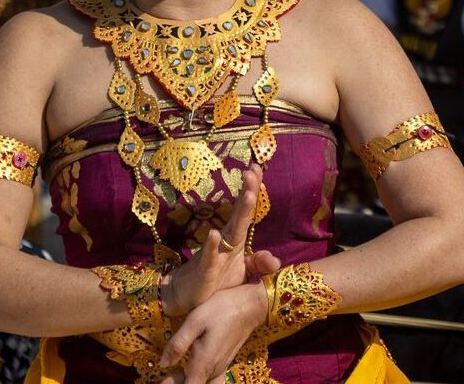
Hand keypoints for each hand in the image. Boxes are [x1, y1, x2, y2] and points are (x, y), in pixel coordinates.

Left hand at [158, 280, 270, 383]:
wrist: (251, 304)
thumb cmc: (222, 308)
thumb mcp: (196, 320)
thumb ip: (178, 343)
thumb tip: (163, 363)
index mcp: (203, 363)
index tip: (163, 379)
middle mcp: (213, 369)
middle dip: (177, 382)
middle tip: (167, 374)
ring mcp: (220, 366)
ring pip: (203, 383)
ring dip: (188, 380)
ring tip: (176, 373)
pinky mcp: (225, 361)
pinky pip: (212, 380)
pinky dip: (201, 379)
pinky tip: (193, 370)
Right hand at [161, 168, 278, 317]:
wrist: (187, 296)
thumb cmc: (217, 280)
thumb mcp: (243, 273)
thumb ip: (259, 264)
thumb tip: (276, 260)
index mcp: (236, 238)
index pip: (247, 211)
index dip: (252, 190)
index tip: (258, 167)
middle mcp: (226, 240)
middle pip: (240, 213)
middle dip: (248, 191)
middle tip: (252, 169)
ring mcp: (216, 253)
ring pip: (229, 230)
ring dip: (239, 212)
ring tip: (248, 194)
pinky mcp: (206, 269)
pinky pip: (210, 256)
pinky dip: (212, 246)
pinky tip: (214, 234)